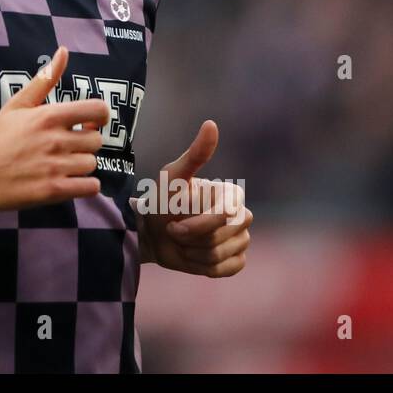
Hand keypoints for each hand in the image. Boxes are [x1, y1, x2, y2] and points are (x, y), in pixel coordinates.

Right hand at [0, 46, 110, 213]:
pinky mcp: (53, 191)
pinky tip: (68, 181)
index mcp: (48, 116)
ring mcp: (55, 167)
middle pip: (97, 140)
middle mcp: (55, 140)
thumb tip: (64, 50)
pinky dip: (84, 185)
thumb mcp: (17, 104)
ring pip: (92, 164)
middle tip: (65, 147)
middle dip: (85, 143)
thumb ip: (45, 79)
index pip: (98, 109)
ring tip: (61, 165)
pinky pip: (91, 186)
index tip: (89, 123)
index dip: (100, 116)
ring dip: (81, 166)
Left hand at [132, 120, 251, 276]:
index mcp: (231, 194)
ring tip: (182, 242)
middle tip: (174, 231)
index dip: (197, 225)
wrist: (150, 233)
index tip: (173, 224)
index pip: (224, 216)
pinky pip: (228, 269)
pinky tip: (192, 256)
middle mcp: (241, 215)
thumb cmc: (160, 201)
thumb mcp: (173, 177)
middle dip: (192, 238)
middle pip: (223, 237)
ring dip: (194, 253)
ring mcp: (241, 238)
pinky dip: (205, 267)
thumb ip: (195, 154)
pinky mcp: (236, 259)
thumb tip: (211, 124)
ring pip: (223, 254)